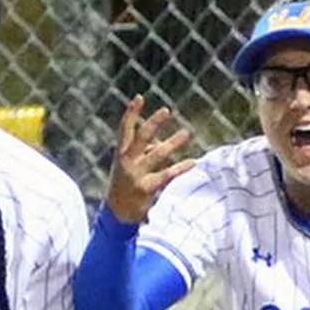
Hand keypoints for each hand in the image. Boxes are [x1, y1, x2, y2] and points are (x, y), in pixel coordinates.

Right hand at [105, 94, 194, 223]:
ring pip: (157, 155)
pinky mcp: (146, 188)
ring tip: (187, 133)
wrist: (117, 213)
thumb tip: (163, 143)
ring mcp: (136, 175)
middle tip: (167, 110)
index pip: (125, 129)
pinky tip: (192, 162)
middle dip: (153, 123)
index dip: (131, 113)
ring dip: (172, 143)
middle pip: (141, 138)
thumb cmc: (126, 184)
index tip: (139, 97)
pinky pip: (166, 175)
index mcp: (121, 153)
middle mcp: (127, 162)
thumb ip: (145, 152)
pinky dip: (180, 168)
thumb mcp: (130, 165)